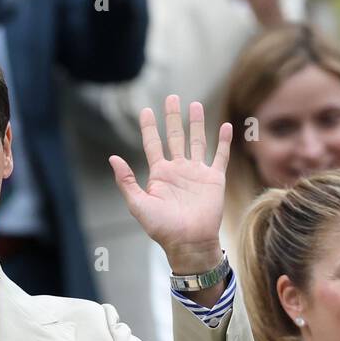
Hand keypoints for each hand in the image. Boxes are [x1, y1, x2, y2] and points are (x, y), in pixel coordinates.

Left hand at [110, 96, 231, 272]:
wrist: (189, 242)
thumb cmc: (162, 228)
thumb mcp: (138, 205)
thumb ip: (126, 181)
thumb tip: (113, 158)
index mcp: (159, 175)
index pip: (153, 144)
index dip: (149, 127)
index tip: (146, 111)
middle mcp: (178, 170)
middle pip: (175, 137)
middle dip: (173, 117)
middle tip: (171, 97)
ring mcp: (197, 173)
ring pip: (197, 141)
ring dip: (196, 123)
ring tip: (195, 105)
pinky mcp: (214, 179)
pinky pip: (220, 156)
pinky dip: (224, 141)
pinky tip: (226, 126)